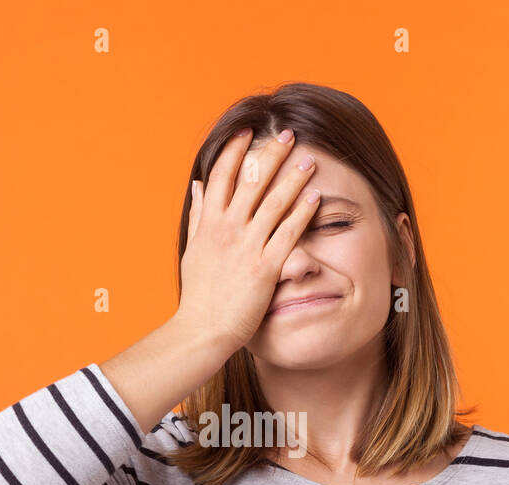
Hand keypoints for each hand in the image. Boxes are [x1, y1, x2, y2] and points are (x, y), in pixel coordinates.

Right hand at [175, 127, 320, 349]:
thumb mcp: (193, 249)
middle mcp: (227, 229)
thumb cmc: (198, 295)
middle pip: (251, 180)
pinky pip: (288, 234)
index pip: (222, 176)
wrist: (202, 330)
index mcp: (209, 223)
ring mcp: (246, 247)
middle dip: (271, 153)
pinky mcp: (264, 267)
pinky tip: (315, 197)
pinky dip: (302, 213)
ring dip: (293, 178)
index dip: (236, 150)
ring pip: (273, 202)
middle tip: (289, 133)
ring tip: (310, 160)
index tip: (248, 131)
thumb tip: (198, 184)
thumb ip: (198, 215)